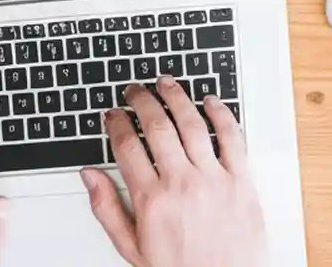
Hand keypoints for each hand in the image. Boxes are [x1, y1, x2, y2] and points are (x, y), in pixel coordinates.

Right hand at [81, 76, 265, 266]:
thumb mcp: (132, 249)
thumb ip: (107, 209)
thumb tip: (90, 177)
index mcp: (151, 200)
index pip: (127, 146)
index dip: (117, 123)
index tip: (113, 114)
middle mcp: (181, 184)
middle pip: (157, 126)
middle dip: (142, 100)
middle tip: (135, 90)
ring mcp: (213, 179)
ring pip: (191, 123)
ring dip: (176, 97)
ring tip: (166, 83)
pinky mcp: (242, 180)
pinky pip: (231, 137)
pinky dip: (221, 114)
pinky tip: (210, 101)